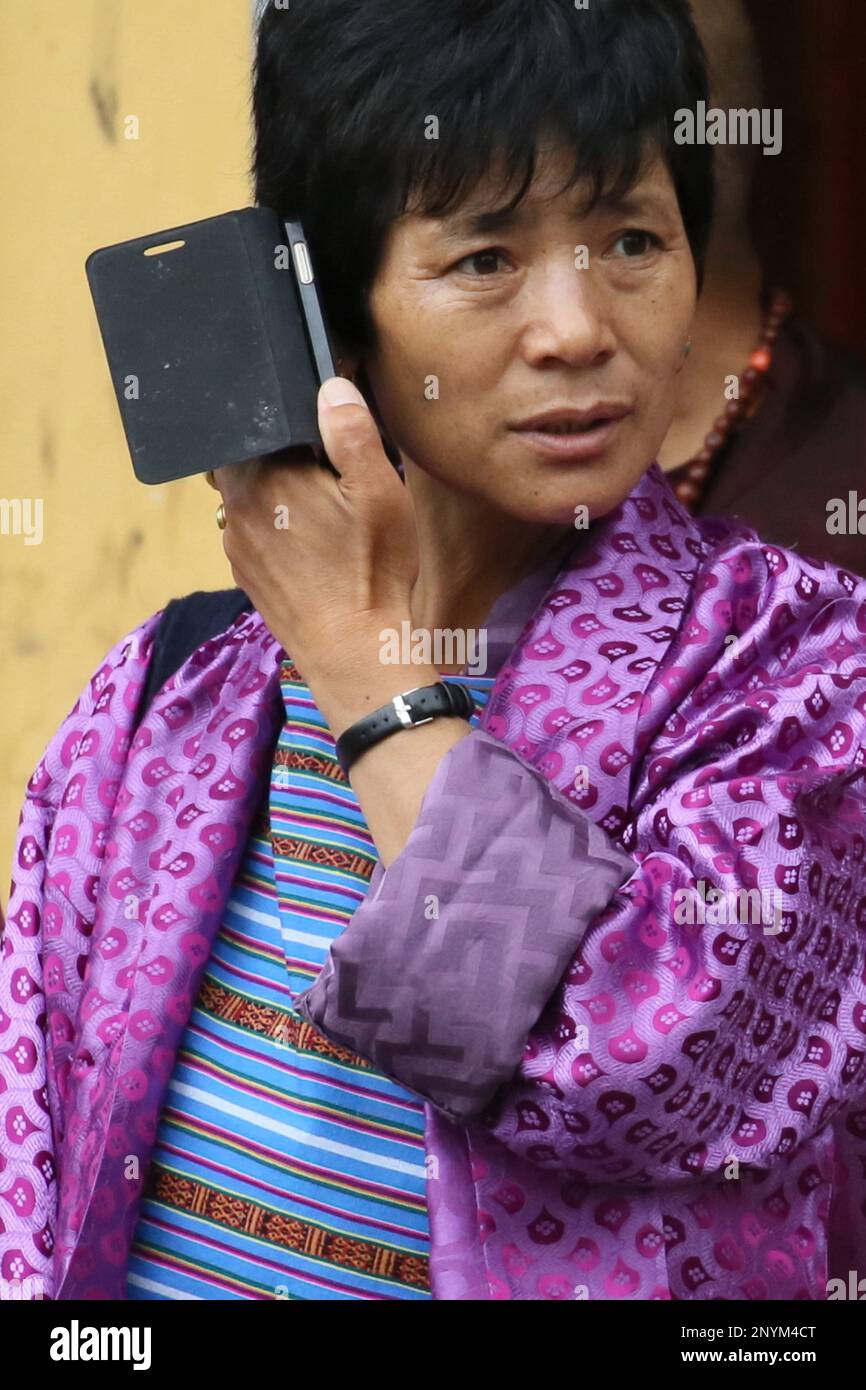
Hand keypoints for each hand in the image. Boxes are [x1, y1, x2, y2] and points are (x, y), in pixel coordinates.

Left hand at [208, 378, 417, 678]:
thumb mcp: (378, 492)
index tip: (320, 436)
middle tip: (325, 472)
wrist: (354, 650)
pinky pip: (251, 531)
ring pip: (248, 496)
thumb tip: (330, 386)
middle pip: (249, 457)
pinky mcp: (244, 573)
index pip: (259, 422)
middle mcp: (237, 504)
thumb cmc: (371, 570)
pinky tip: (309, 546)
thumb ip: (351, 433)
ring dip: (275, 493)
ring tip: (319, 510)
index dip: (290, 421)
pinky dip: (274, 528)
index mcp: (265, 473)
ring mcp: (235, 542)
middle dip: (281, 456)